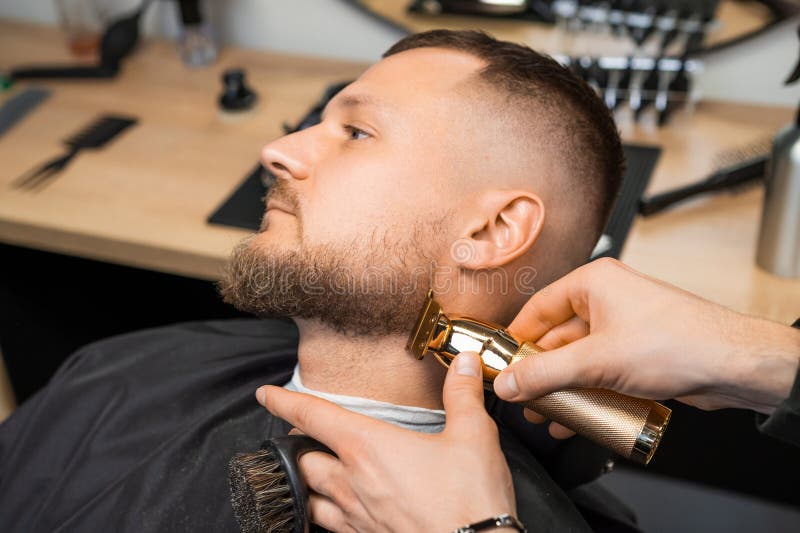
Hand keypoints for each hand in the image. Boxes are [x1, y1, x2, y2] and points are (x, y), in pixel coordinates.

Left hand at [258, 352, 516, 532]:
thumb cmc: (470, 498)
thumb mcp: (473, 436)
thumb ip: (462, 394)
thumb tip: (464, 362)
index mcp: (368, 446)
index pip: (312, 416)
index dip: (283, 401)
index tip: (265, 394)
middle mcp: (351, 481)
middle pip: (301, 458)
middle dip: (296, 443)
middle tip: (304, 433)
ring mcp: (354, 516)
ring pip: (307, 495)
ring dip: (305, 480)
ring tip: (312, 471)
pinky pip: (327, 526)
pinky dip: (321, 513)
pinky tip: (334, 511)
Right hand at [494, 258, 799, 438]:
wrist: (732, 364)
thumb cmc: (678, 342)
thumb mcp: (596, 361)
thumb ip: (545, 373)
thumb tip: (508, 383)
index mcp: (593, 283)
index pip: (538, 308)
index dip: (516, 339)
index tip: (501, 364)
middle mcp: (607, 300)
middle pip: (557, 337)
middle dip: (540, 372)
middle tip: (524, 397)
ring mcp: (624, 327)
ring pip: (579, 358)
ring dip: (562, 387)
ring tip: (546, 413)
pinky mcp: (637, 352)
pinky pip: (600, 371)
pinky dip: (586, 392)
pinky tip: (575, 418)